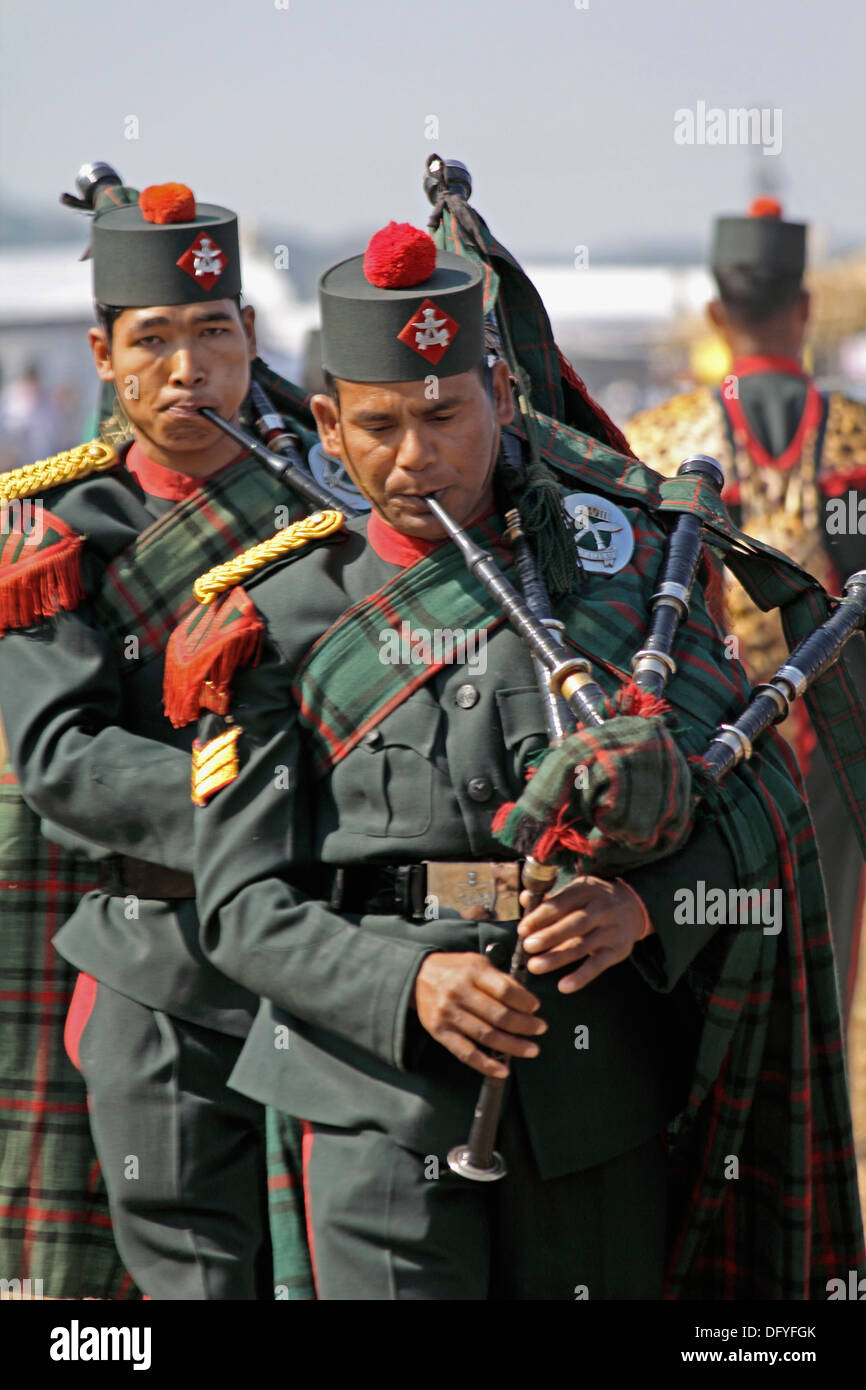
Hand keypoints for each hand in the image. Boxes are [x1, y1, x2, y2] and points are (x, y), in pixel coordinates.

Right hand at [411, 952, 546, 1078]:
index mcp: (471, 971)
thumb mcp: (476, 962)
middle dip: (525, 1025)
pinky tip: (503, 1070)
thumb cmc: (454, 969)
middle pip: (499, 1015)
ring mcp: (448, 1014)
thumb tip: (526, 1000)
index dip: (524, 1001)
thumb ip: (499, 978)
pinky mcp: (440, 1032)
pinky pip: (466, 1053)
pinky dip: (486, 1065)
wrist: (417, 976)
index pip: (505, 989)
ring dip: (513, 1046)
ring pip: (486, 1036)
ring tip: (531, 1049)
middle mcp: (459, 992)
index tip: (536, 1008)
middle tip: (540, 1029)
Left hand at [517, 875, 648, 993]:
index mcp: (586, 891)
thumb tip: (524, 898)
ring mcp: (611, 930)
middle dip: (550, 935)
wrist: (634, 907)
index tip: (522, 929)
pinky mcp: (618, 950)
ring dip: (558, 957)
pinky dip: (581, 976)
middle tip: (527, 946)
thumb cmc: (593, 900)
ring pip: (583, 946)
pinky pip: (598, 965)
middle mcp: (601, 909)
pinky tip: (563, 986)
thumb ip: (550, 898)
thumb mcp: (575, 891)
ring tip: (535, 966)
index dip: (541, 916)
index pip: (562, 903)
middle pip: (574, 924)